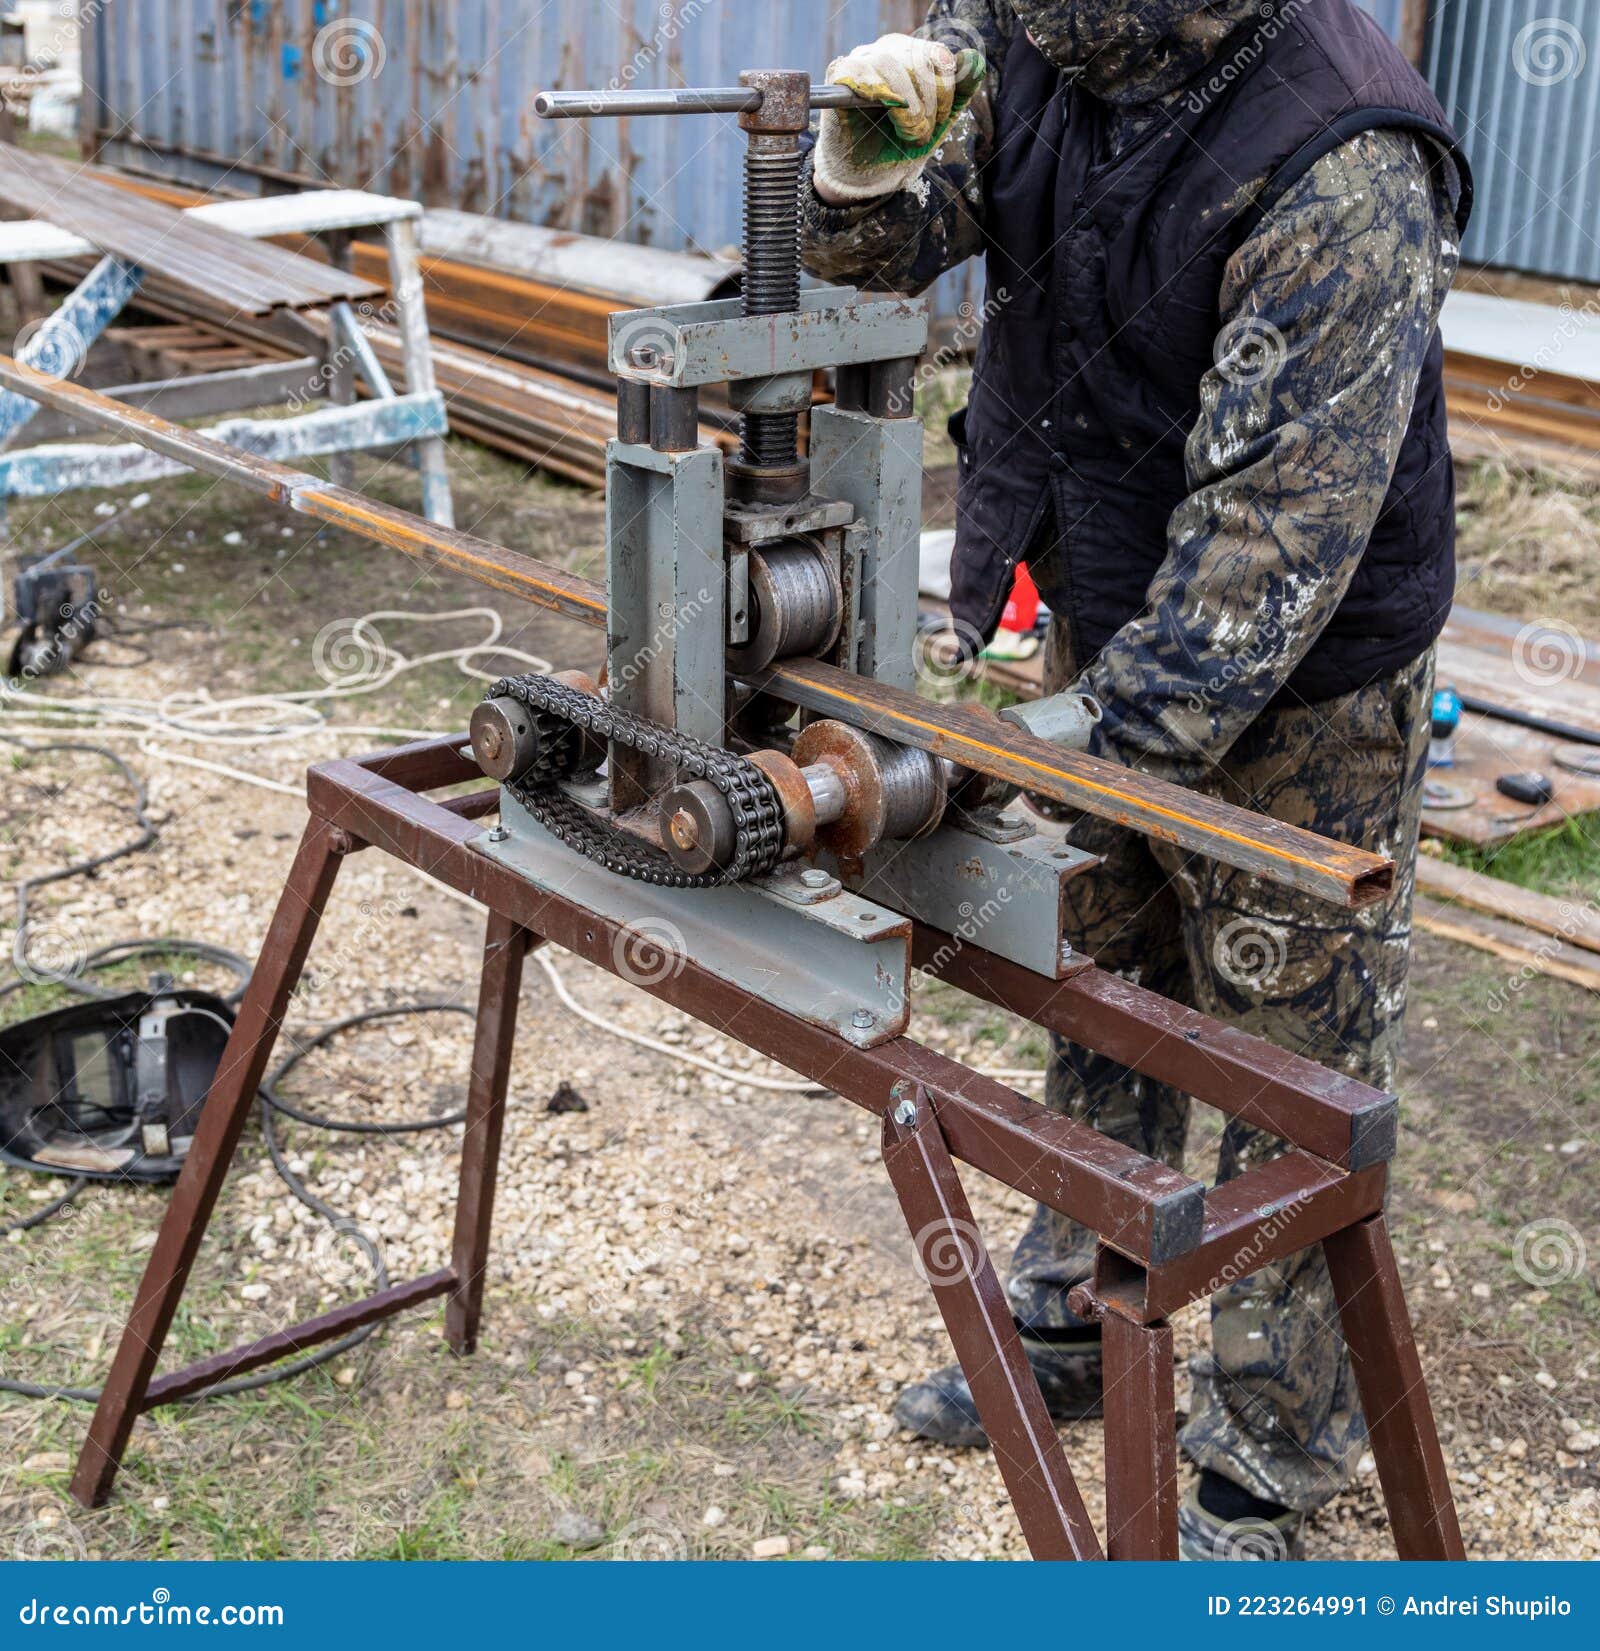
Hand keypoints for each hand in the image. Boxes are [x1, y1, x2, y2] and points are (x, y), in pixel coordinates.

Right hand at [814, 34, 985, 205]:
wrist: (866, 175)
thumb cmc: (898, 145)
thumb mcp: (936, 123)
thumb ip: (959, 93)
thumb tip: (976, 61)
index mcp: (913, 56)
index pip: (938, 55)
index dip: (945, 90)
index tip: (938, 121)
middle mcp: (888, 51)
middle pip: (918, 58)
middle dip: (928, 101)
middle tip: (921, 133)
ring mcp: (862, 60)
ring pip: (891, 63)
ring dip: (906, 105)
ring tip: (906, 133)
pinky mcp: (839, 75)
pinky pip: (861, 72)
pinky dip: (878, 94)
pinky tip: (882, 112)